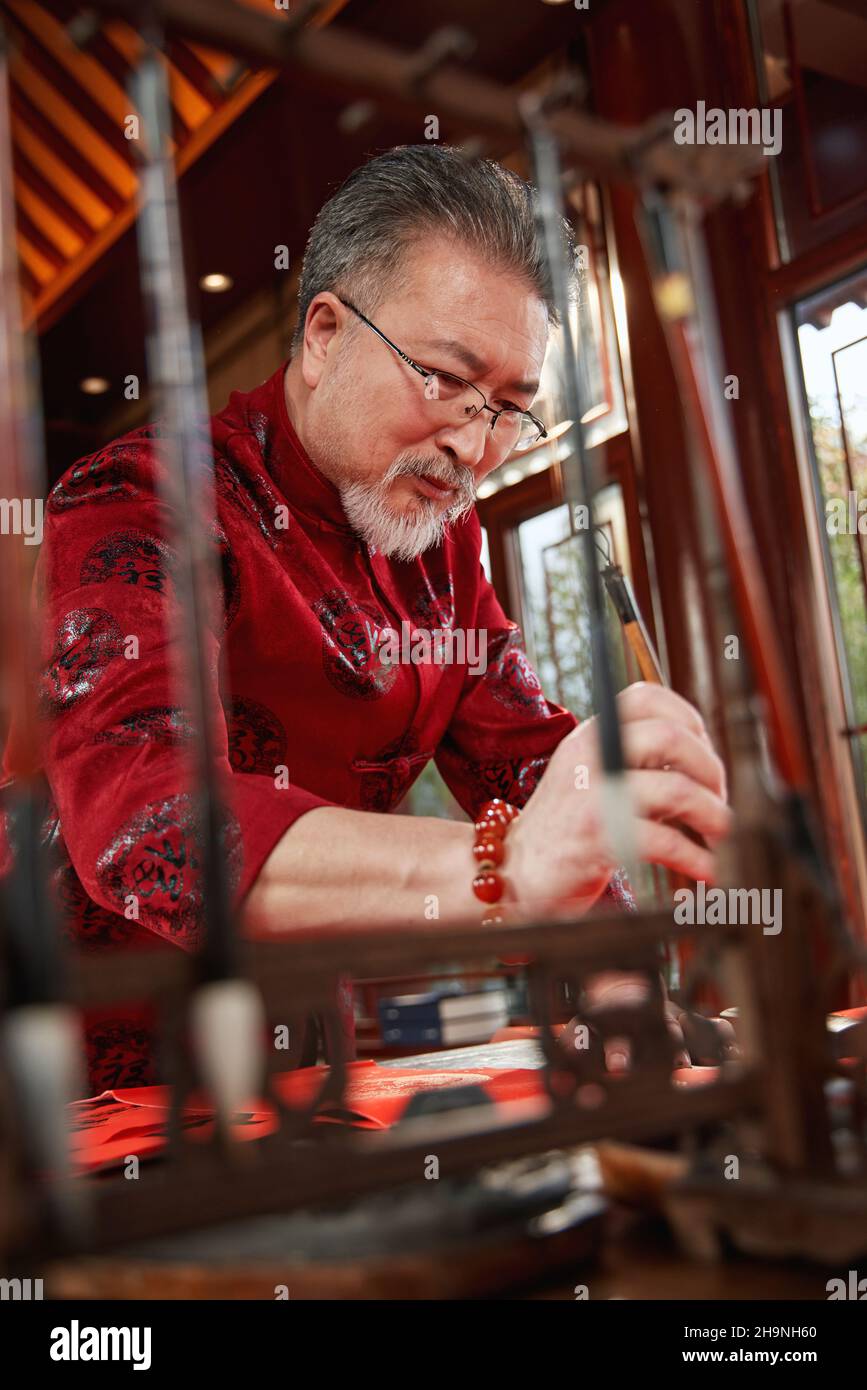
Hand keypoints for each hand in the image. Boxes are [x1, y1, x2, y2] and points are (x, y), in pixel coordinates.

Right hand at [509, 682, 730, 909]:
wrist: (515, 874)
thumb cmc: (565, 831)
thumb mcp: (593, 780)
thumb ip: (638, 765)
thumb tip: (705, 766)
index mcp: (590, 736)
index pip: (646, 697)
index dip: (690, 718)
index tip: (706, 753)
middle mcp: (589, 757)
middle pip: (671, 737)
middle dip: (712, 770)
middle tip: (719, 800)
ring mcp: (592, 796)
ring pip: (677, 790)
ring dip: (714, 817)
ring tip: (722, 836)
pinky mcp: (597, 839)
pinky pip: (665, 842)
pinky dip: (698, 859)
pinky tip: (707, 870)